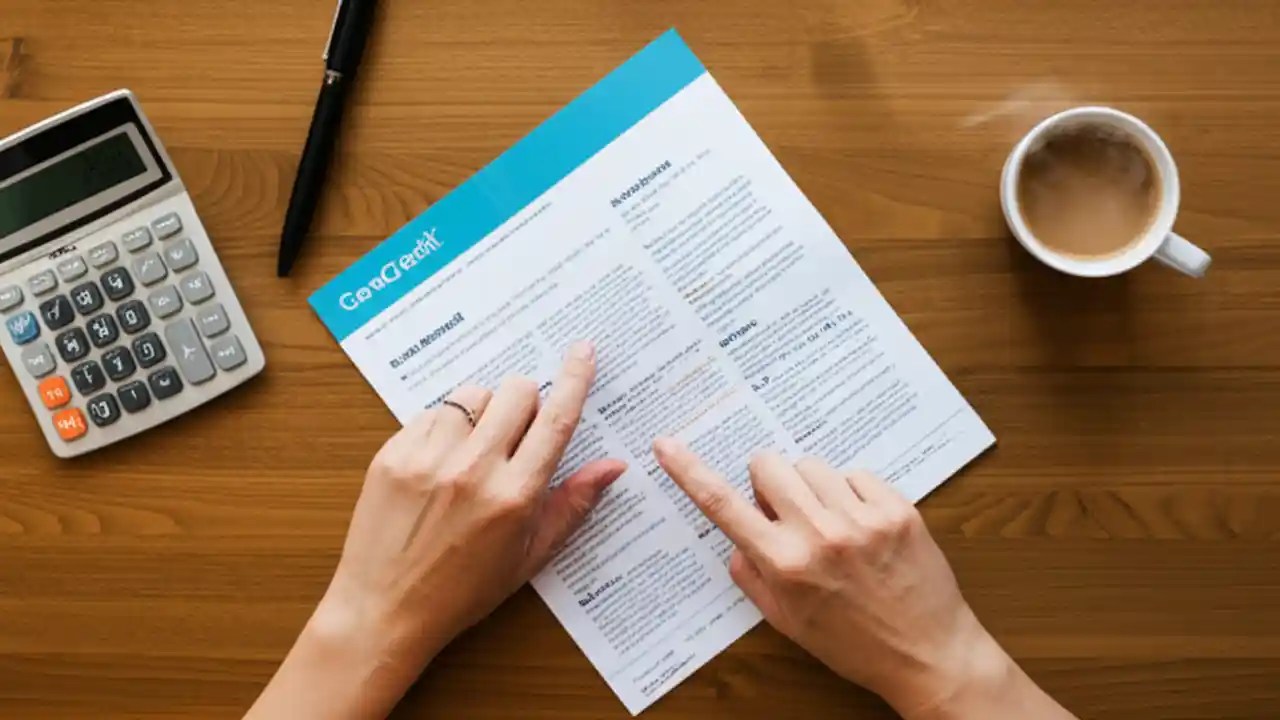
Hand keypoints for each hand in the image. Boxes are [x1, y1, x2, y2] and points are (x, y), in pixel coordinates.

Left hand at [248, 342, 625, 719]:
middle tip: (516, 431)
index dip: (575, 379)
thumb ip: (572, 504)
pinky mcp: (392, 454)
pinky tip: (439, 464)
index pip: (556, 420)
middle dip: (525, 401)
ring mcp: (428, 459)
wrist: (384, 610)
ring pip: (472, 395)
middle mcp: (473, 470)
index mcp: (514, 496)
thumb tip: (614, 465)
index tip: (582, 351)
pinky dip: (443, 427)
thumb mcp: (529, 556)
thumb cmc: (463, 591)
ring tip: (471, 452)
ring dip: (481, 413)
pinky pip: (432, 413)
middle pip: (516, 391)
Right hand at [652, 441, 1011, 718]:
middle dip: (768, 480)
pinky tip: (862, 524)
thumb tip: (736, 537)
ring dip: (812, 487)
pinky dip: (852, 493)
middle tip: (783, 507)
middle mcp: (820, 536)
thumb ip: (751, 575)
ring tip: (831, 522)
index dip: (689, 471)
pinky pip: (856, 474)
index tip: (666, 445)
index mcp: (785, 564)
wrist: (927, 654)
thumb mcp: (786, 621)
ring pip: (812, 465)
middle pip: (770, 465)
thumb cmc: (853, 644)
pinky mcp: (898, 510)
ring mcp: (862, 519)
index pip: (723, 506)